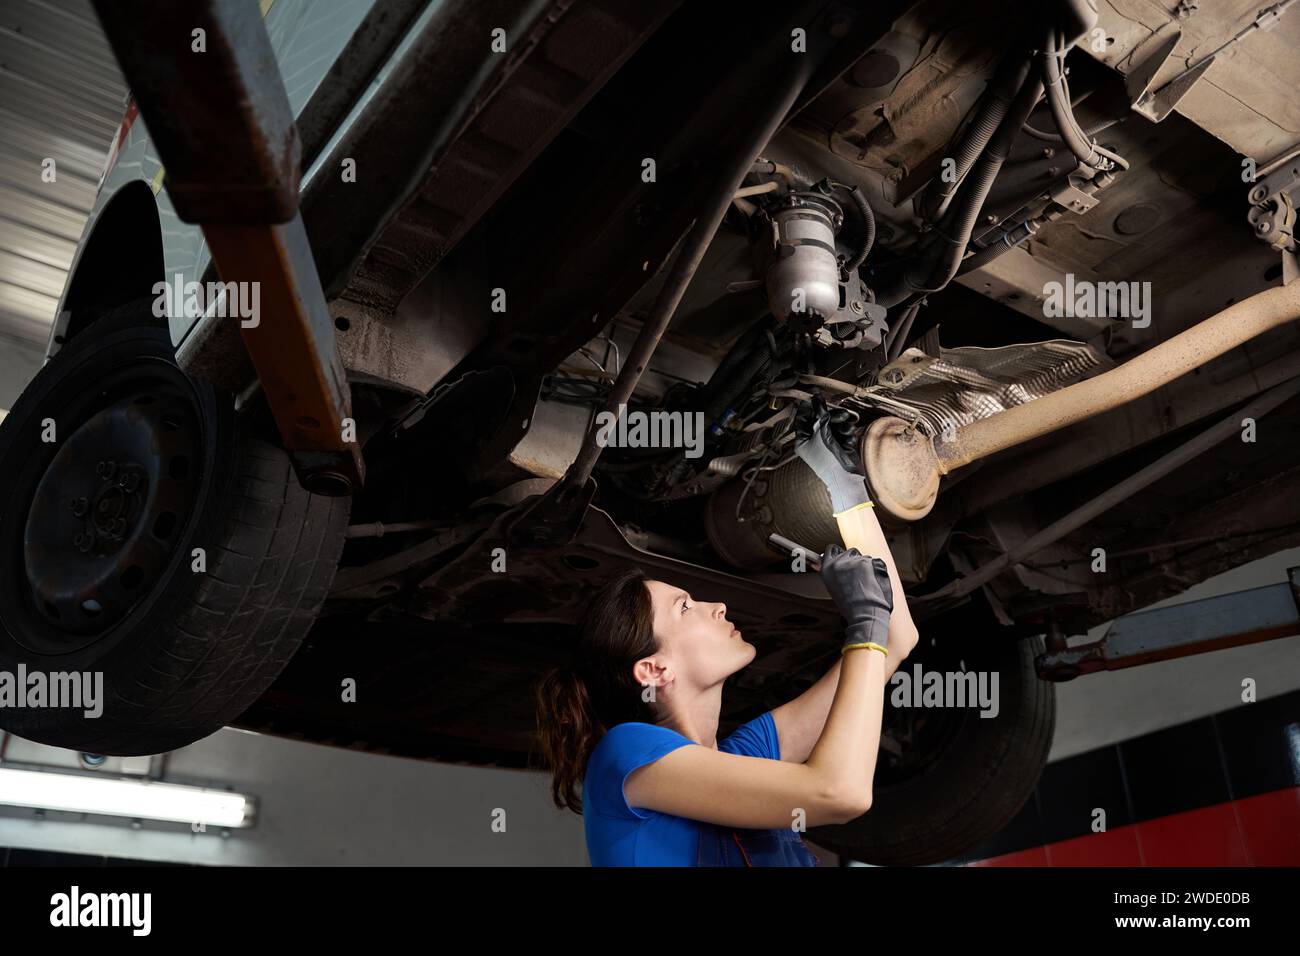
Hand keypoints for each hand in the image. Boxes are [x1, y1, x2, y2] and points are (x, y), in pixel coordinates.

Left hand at [793, 392, 870, 514]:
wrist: (846, 479)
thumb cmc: (829, 459)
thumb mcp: (822, 434)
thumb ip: (820, 414)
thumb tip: (816, 396)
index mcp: (802, 440)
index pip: (802, 418)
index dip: (809, 407)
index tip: (817, 396)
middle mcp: (812, 442)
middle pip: (820, 421)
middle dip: (832, 417)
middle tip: (842, 415)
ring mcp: (825, 445)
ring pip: (833, 426)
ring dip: (842, 427)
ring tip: (848, 430)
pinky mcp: (838, 447)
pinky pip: (841, 434)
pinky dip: (846, 436)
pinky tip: (849, 441)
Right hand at [820, 543, 893, 650]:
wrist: (864, 614)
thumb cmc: (852, 608)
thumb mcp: (835, 589)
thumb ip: (835, 574)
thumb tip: (837, 565)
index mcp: (826, 570)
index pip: (831, 549)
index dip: (840, 553)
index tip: (845, 559)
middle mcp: (837, 563)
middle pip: (850, 552)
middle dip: (856, 561)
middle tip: (860, 578)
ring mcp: (852, 561)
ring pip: (864, 557)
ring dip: (867, 566)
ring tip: (867, 584)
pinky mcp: (867, 562)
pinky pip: (876, 562)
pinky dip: (878, 570)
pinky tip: (875, 583)